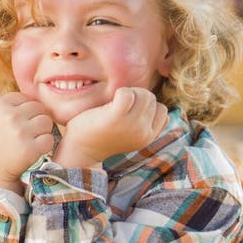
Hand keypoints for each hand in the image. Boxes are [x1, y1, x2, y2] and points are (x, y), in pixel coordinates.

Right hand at [0, 77, 53, 202]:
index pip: (25, 99)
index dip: (25, 112)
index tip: (16, 126)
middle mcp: (8, 116)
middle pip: (39, 109)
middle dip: (36, 121)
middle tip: (26, 136)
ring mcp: (19, 132)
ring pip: (46, 122)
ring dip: (42, 133)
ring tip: (30, 143)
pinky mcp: (29, 148)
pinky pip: (49, 139)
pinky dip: (45, 147)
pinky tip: (34, 153)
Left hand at [53, 88, 167, 167]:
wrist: (80, 150)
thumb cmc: (103, 137)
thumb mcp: (131, 134)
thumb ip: (145, 124)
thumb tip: (162, 110)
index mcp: (148, 137)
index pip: (162, 111)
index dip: (147, 106)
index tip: (130, 111)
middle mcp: (143, 133)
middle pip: (152, 99)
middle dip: (138, 97)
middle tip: (120, 106)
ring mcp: (131, 125)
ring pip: (143, 94)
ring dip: (129, 93)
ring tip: (115, 104)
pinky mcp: (116, 117)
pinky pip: (127, 93)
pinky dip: (120, 92)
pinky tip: (110, 103)